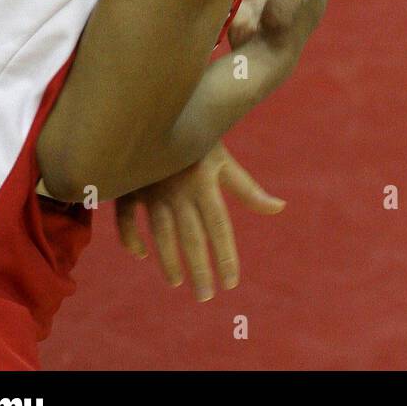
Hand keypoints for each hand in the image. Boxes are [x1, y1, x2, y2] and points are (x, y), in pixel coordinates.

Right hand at [115, 142, 283, 301]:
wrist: (166, 109)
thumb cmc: (202, 139)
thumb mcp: (226, 162)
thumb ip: (249, 190)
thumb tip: (280, 208)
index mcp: (206, 183)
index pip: (220, 228)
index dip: (226, 257)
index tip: (232, 283)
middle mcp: (180, 190)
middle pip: (192, 238)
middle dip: (200, 270)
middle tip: (207, 296)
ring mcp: (152, 189)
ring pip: (160, 234)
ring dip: (169, 261)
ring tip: (179, 282)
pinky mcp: (130, 186)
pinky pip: (126, 218)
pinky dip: (131, 238)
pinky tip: (141, 254)